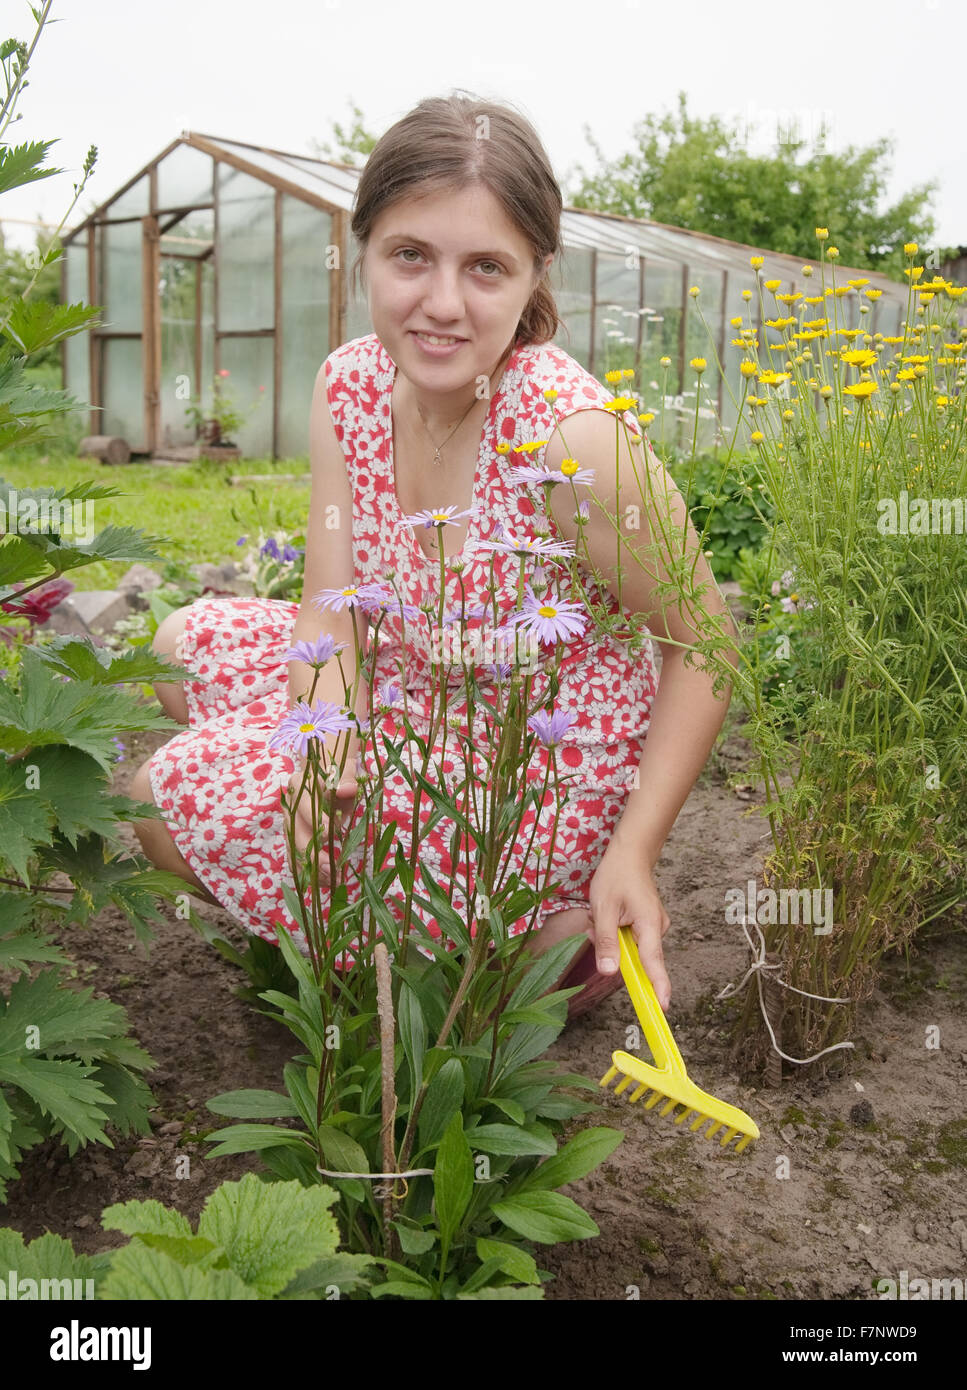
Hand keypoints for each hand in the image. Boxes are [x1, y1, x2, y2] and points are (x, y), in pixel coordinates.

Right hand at [283, 756, 359, 884]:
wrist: (327, 780)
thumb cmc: (338, 778)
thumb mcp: (345, 774)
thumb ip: (347, 780)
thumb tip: (347, 789)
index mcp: (299, 786)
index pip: (304, 803)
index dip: (316, 818)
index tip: (330, 832)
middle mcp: (290, 808)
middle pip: (296, 833)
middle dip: (313, 853)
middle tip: (332, 868)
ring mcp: (289, 826)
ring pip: (294, 852)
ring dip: (311, 869)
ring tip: (332, 880)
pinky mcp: (294, 842)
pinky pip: (297, 862)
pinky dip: (310, 875)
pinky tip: (327, 883)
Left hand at [587, 841, 671, 1009]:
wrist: (630, 854)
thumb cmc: (616, 877)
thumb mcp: (603, 909)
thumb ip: (607, 942)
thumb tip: (610, 972)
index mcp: (650, 925)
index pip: (653, 963)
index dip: (658, 987)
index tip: (662, 1008)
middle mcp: (658, 929)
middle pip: (637, 958)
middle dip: (613, 950)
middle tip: (596, 927)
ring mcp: (655, 927)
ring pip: (631, 948)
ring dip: (612, 939)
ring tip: (601, 916)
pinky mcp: (649, 924)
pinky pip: (632, 939)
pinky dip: (617, 932)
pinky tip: (607, 915)